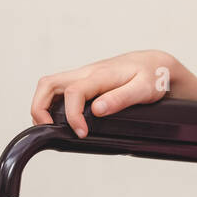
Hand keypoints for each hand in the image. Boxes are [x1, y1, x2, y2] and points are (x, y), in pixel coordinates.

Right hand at [30, 49, 176, 138]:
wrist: (156, 64)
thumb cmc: (152, 76)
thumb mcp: (144, 90)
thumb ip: (121, 99)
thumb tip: (97, 110)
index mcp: (101, 75)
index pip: (74, 92)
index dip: (72, 116)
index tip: (81, 133)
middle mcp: (88, 72)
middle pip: (49, 84)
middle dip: (40, 108)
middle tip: (51, 129)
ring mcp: (84, 75)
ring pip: (50, 85)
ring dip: (42, 105)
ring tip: (52, 126)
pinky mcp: (84, 80)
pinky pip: (60, 89)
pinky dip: (52, 103)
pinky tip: (61, 118)